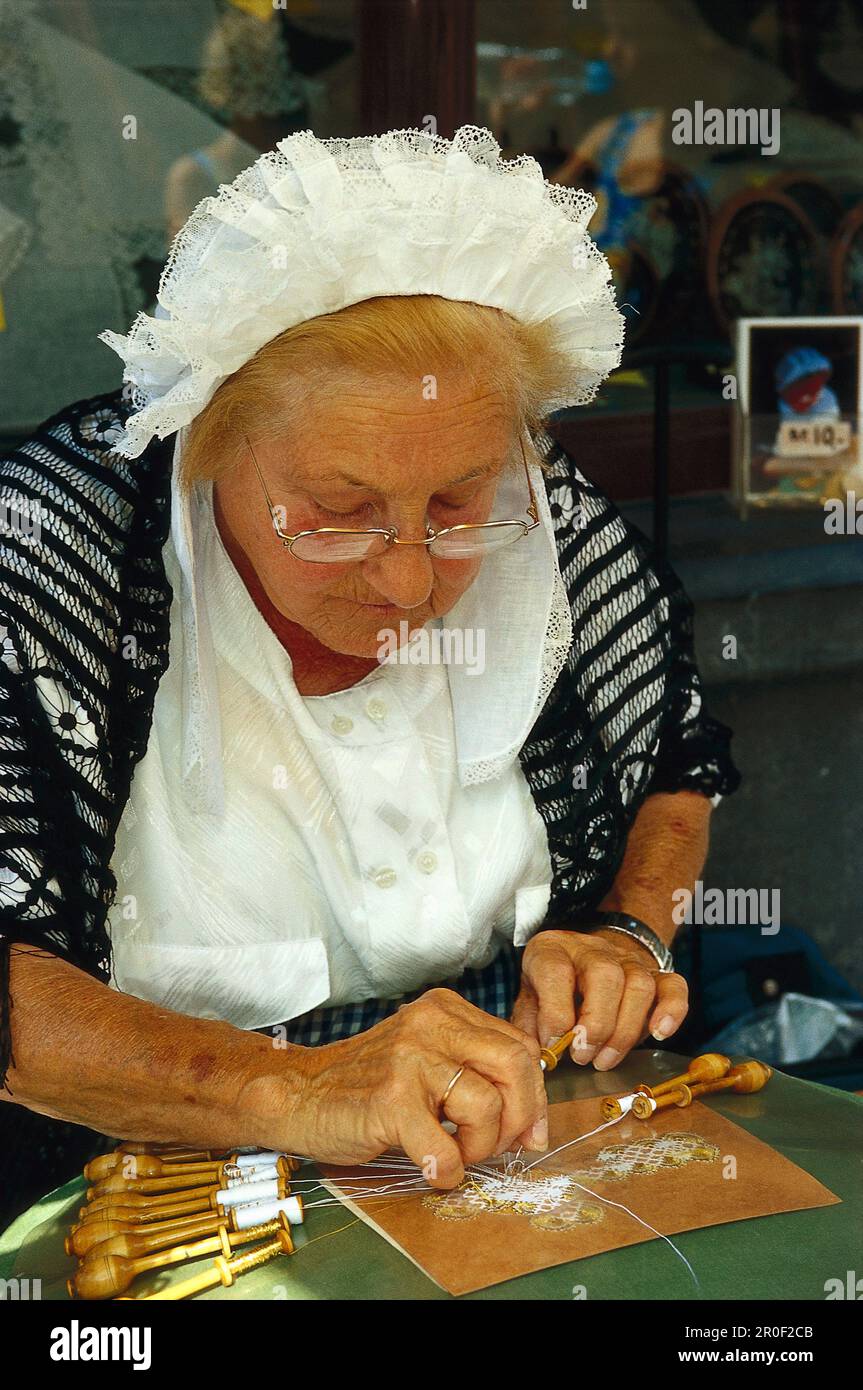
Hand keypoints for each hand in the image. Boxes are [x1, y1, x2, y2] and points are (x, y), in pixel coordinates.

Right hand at [291, 988, 546, 1187]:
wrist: (298, 1094)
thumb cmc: (367, 1085)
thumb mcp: (425, 1059)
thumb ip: (474, 1073)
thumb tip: (532, 1126)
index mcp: (445, 1010)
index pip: (519, 1046)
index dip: (535, 1096)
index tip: (529, 1132)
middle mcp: (431, 1024)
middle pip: (516, 1065)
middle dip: (522, 1117)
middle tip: (500, 1147)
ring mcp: (410, 1059)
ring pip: (488, 1105)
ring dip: (481, 1147)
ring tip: (455, 1154)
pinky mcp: (391, 1099)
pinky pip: (446, 1147)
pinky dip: (448, 1171)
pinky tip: (432, 1170)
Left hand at [511, 928, 688, 1070]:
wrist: (582, 961)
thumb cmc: (551, 988)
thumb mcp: (528, 999)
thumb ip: (531, 1024)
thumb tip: (542, 1055)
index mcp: (552, 949)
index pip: (555, 970)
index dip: (555, 1013)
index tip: (553, 1045)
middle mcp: (591, 949)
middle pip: (605, 976)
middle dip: (596, 1025)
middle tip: (582, 1058)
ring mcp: (627, 960)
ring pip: (639, 985)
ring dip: (624, 1032)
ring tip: (604, 1061)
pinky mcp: (655, 974)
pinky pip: (673, 985)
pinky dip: (672, 1011)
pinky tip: (659, 1034)